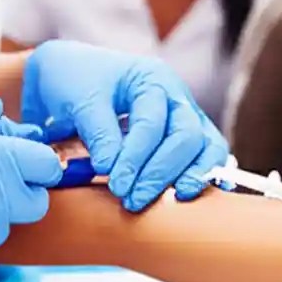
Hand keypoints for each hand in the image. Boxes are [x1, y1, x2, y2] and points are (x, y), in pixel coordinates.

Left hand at [20, 40, 227, 210]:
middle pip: (186, 136)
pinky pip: (209, 156)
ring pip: (207, 146)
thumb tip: (111, 168)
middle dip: (160, 173)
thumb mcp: (81, 101)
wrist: (72, 77)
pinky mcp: (188, 139)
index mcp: (152, 78)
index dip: (135, 157)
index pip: (152, 122)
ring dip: (189, 177)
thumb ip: (98, 132)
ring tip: (167, 205)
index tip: (116, 185)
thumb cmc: (76, 83)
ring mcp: (186, 117)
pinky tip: (189, 195)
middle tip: (132, 200)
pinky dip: (204, 175)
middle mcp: (176, 96)